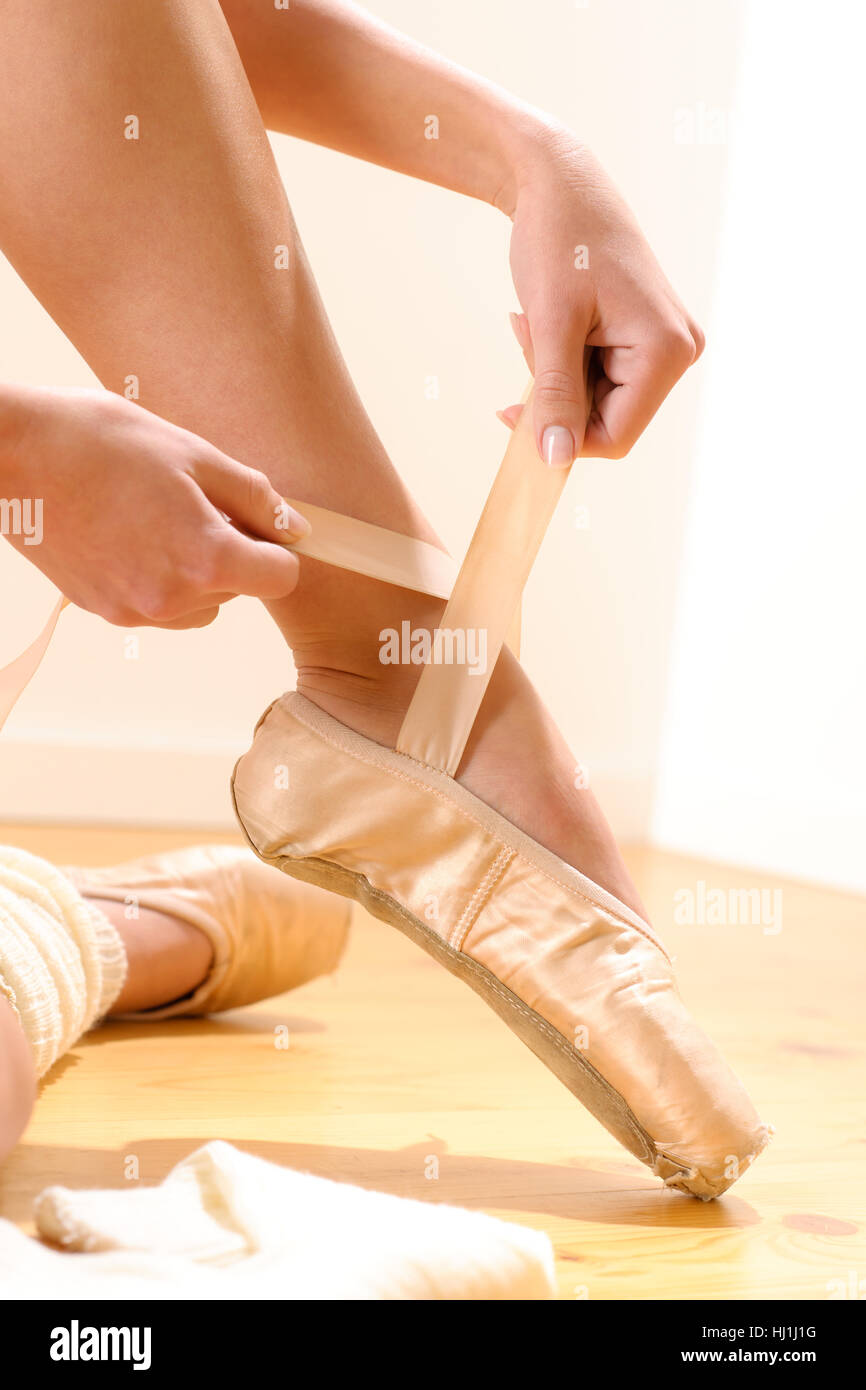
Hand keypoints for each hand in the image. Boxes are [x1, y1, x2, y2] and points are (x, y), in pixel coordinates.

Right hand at [0, 386, 306, 627]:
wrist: (13, 454)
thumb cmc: (102, 441)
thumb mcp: (194, 454)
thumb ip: (254, 498)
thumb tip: (295, 529)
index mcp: (204, 558)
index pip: (280, 578)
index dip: (277, 549)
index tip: (256, 522)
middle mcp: (172, 598)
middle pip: (238, 591)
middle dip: (230, 552)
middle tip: (193, 503)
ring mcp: (134, 611)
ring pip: (200, 605)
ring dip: (197, 571)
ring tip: (159, 518)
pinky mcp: (104, 611)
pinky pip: (158, 606)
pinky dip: (159, 577)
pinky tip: (130, 533)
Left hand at [498, 124, 703, 462]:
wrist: (560, 181)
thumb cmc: (558, 240)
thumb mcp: (551, 325)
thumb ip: (555, 397)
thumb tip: (554, 459)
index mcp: (667, 351)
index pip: (615, 438)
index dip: (562, 437)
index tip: (511, 412)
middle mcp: (679, 351)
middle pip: (606, 420)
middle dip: (556, 395)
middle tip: (528, 336)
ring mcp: (665, 343)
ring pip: (596, 401)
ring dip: (555, 375)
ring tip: (535, 320)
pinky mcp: (645, 336)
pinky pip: (598, 377)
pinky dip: (564, 360)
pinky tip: (548, 321)